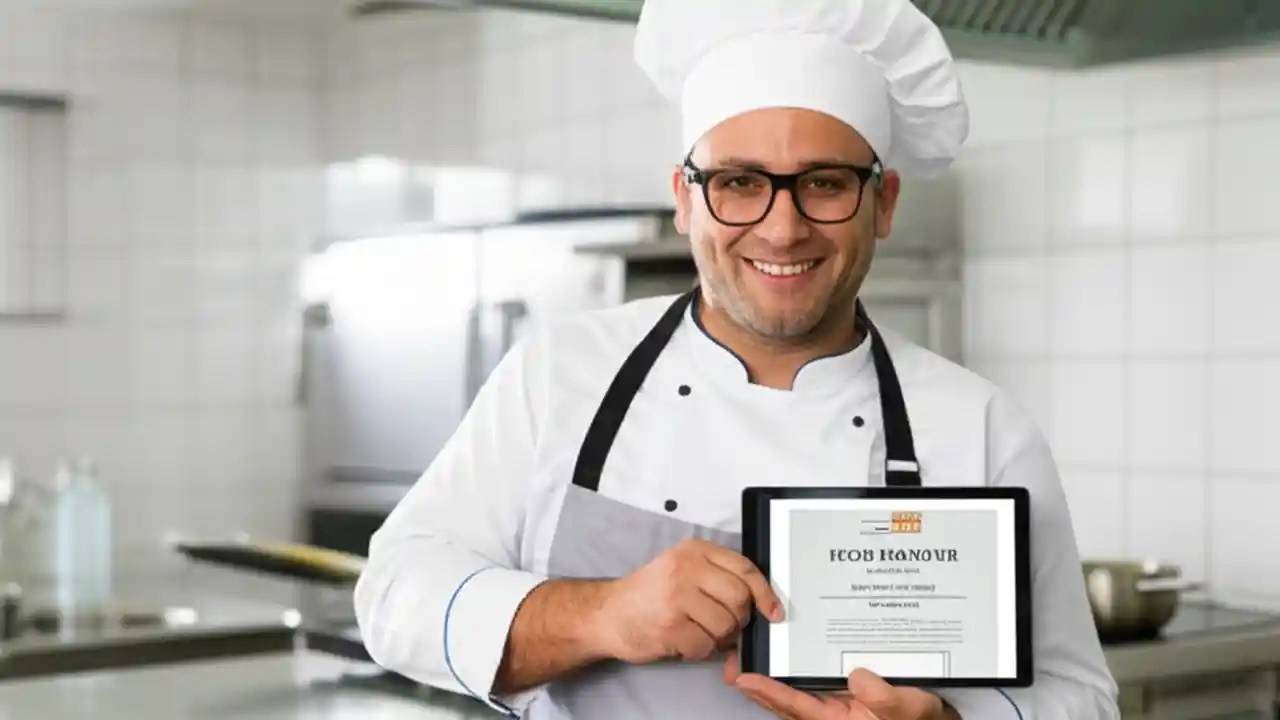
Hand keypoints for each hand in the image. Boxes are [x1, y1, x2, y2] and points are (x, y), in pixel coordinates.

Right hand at [591, 539, 781, 663]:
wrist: (607, 614)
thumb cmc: (649, 594)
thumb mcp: (682, 569)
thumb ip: (716, 576)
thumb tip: (759, 603)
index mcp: (694, 551)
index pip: (744, 569)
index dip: (765, 593)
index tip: (773, 611)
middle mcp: (685, 569)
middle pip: (739, 600)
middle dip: (737, 619)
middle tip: (721, 623)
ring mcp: (676, 597)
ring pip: (725, 626)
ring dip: (716, 637)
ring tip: (696, 630)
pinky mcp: (669, 626)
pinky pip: (705, 647)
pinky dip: (698, 650)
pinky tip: (682, 640)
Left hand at [723, 653, 959, 719]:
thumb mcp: (909, 708)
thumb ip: (886, 698)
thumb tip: (856, 676)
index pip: (795, 706)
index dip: (768, 692)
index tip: (743, 678)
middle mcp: (829, 716)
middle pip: (783, 704)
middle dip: (757, 687)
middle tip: (730, 666)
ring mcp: (832, 709)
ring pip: (790, 698)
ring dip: (768, 683)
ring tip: (745, 662)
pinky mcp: (839, 701)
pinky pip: (806, 691)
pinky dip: (788, 680)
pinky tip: (781, 665)